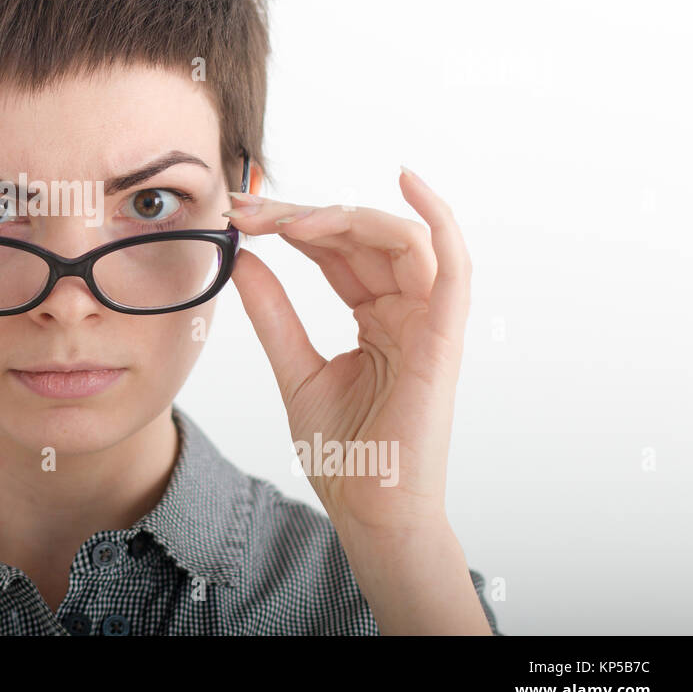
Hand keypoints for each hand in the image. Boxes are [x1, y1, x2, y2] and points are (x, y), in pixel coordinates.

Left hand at [225, 167, 470, 538]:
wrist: (368, 511)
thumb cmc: (343, 453)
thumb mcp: (294, 368)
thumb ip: (273, 313)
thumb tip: (242, 258)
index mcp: (375, 317)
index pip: (335, 251)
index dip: (290, 225)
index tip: (239, 216)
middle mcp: (406, 310)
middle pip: (361, 236)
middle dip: (302, 214)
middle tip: (249, 209)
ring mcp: (429, 320)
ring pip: (398, 238)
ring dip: (342, 216)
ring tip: (288, 218)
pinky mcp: (443, 336)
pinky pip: (454, 264)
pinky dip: (437, 217)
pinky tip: (406, 180)